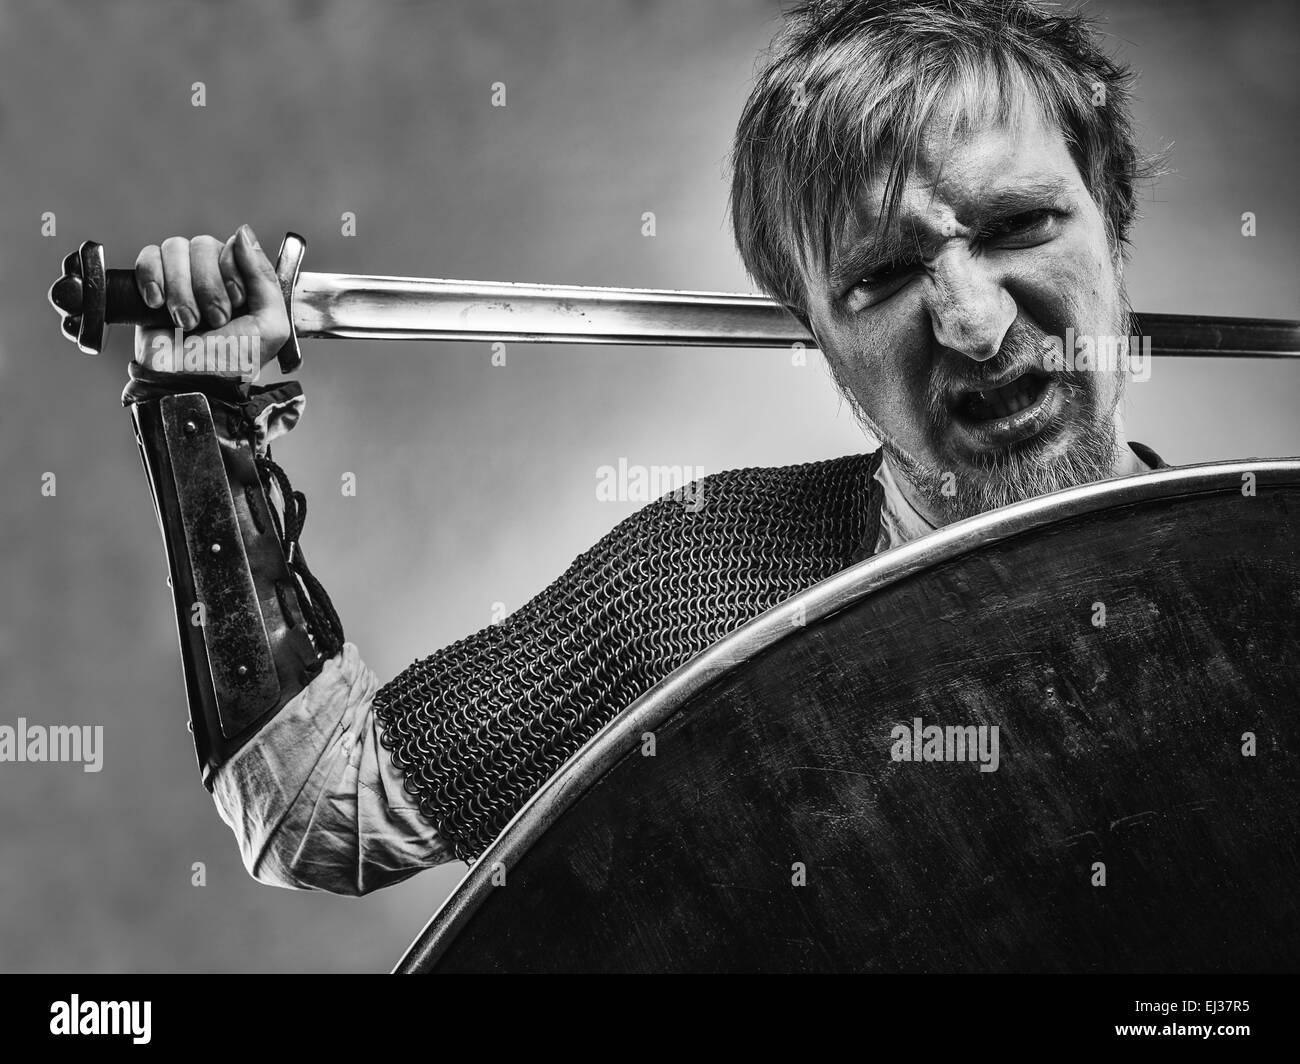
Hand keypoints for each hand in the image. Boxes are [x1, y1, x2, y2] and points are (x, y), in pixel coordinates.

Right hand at [133, 225, 287, 379]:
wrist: (191, 384)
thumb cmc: (233, 362)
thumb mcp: (270, 326)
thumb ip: (265, 277)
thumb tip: (243, 232)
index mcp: (242, 282)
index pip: (233, 246)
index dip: (231, 273)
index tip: (234, 305)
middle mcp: (211, 276)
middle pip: (203, 244)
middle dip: (207, 287)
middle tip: (211, 321)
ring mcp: (180, 279)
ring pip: (175, 248)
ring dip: (181, 289)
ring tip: (184, 322)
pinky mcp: (150, 286)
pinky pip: (147, 256)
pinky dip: (151, 278)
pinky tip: (156, 305)